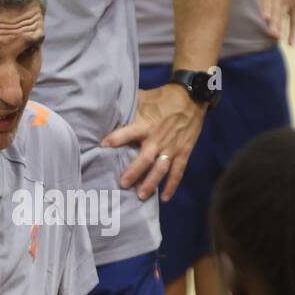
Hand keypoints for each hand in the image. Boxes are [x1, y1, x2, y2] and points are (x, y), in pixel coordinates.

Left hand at [103, 82, 205, 201]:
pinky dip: (172, 185)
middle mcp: (158, 139)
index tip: (102, 146)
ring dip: (151, 183)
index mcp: (147, 124)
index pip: (128, 133)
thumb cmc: (164, 97)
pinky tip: (165, 198)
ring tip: (141, 196)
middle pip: (145, 159)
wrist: (192, 96)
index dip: (115, 139)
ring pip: (161, 169)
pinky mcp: (184, 152)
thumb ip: (129, 105)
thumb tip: (108, 104)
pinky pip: (178, 171)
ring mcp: (172, 147)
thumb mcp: (144, 97)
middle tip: (123, 185)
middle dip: (134, 172)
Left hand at [257, 0, 294, 45]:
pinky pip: (294, 21)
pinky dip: (293, 32)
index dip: (266, 8)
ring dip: (279, 27)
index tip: (264, 17)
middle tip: (269, 33)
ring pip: (283, 16)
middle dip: (273, 22)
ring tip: (276, 38)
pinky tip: (290, 43)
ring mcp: (287, 1)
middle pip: (275, 10)